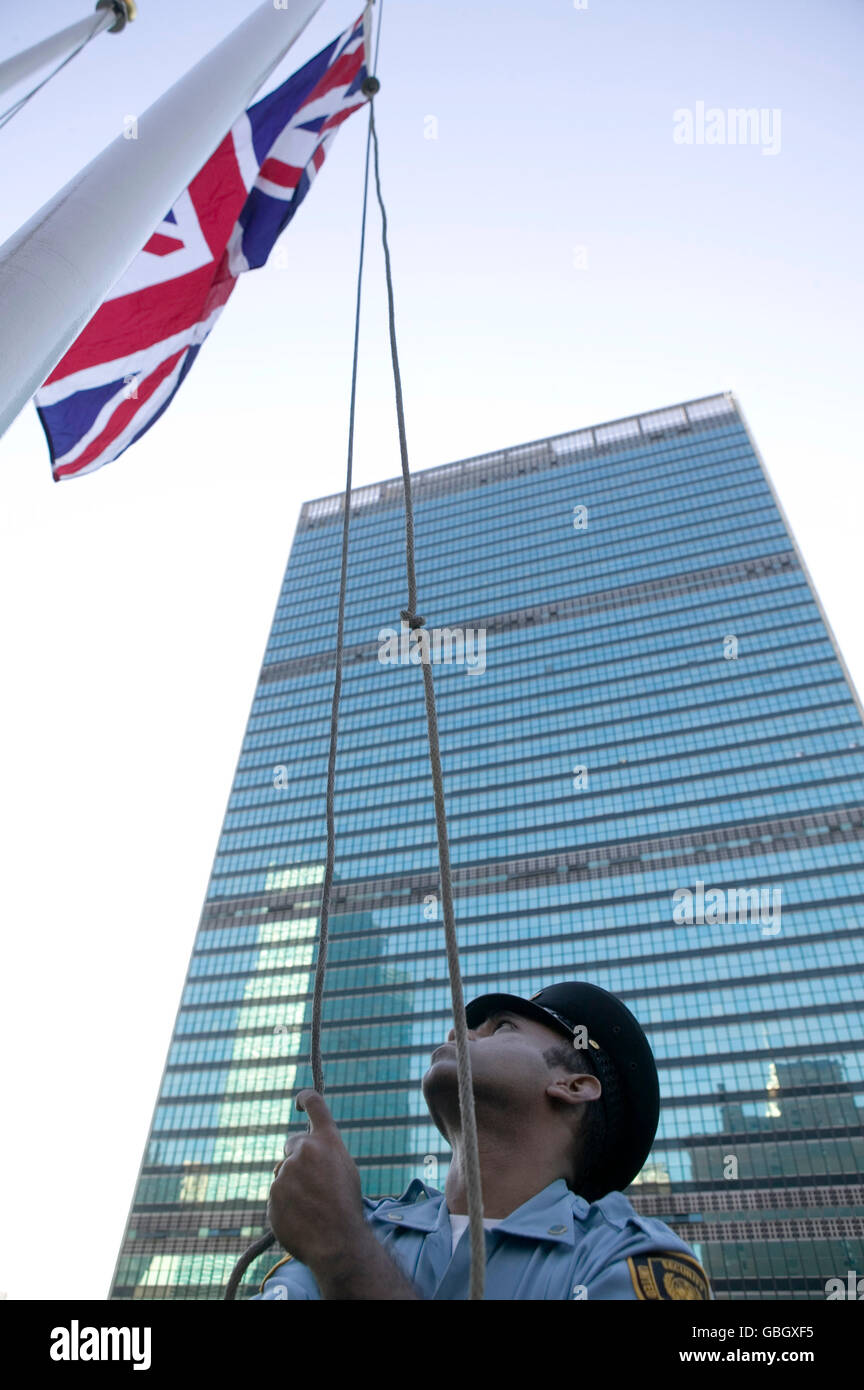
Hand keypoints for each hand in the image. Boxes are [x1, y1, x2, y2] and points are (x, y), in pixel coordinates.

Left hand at [267, 1089, 364, 1272]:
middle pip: (292, 1145)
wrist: (337, 1242)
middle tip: (311, 1182)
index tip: (299, 1102)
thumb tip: (303, 1151)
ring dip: (292, 1186)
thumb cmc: (346, 1207)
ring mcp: (286, 1172)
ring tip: (311, 1208)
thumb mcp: (345, 1170)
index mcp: (327, 1141)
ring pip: (284, 1174)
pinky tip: (300, 1219)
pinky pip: (277, 1197)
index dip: (305, 1099)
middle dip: (297, 1157)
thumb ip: (324, 1154)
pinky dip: (285, 1206)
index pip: (315, 1103)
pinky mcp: (273, 1194)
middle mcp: (304, 1150)